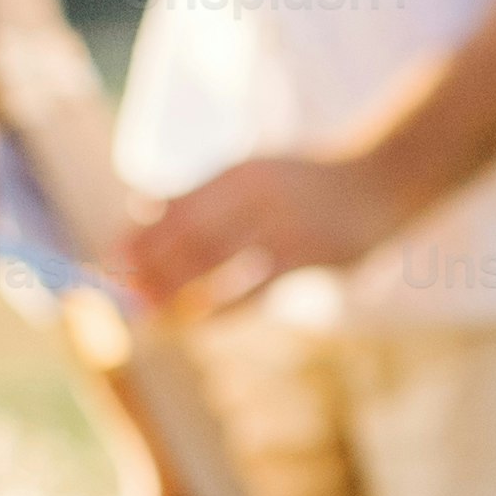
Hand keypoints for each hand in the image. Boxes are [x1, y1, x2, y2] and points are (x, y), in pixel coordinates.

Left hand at [112, 151, 423, 315]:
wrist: (384, 179)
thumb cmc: (309, 181)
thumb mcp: (254, 175)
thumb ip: (201, 195)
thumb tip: (139, 209)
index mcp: (239, 172)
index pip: (177, 208)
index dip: (142, 237)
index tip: (110, 262)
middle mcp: (257, 194)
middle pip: (190, 237)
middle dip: (152, 271)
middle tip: (124, 300)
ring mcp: (285, 225)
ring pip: (217, 265)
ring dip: (177, 294)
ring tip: (149, 317)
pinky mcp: (310, 256)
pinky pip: (255, 290)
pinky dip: (221, 308)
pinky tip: (198, 322)